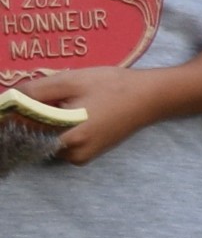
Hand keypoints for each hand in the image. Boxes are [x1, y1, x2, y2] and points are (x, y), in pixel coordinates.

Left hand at [12, 62, 176, 163]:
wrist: (151, 98)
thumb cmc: (114, 87)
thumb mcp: (71, 81)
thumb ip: (35, 91)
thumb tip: (8, 99)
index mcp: (67, 137)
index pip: (22, 129)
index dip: (14, 113)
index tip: (20, 99)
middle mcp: (71, 154)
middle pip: (33, 135)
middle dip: (33, 115)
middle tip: (53, 96)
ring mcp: (80, 157)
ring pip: (46, 139)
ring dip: (46, 121)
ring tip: (68, 102)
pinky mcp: (87, 155)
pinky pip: (59, 142)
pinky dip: (59, 128)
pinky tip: (75, 112)